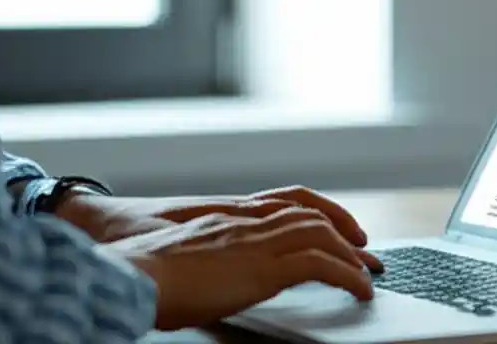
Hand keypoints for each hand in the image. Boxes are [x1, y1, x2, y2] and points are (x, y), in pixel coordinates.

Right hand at [107, 207, 374, 330]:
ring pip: (321, 235)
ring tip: (368, 275)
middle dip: (341, 231)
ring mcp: (256, 242)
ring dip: (350, 255)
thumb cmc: (138, 273)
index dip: (314, 215)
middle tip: (364, 252)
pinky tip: (360, 291)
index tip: (333, 231)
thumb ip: (197, 259)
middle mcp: (245, 222)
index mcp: (225, 218)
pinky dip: (348, 276)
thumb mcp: (174, 257)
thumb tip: (194, 279)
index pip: (283, 205)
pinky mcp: (263, 268)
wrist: (128, 273)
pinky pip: (321, 265)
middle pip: (309, 215)